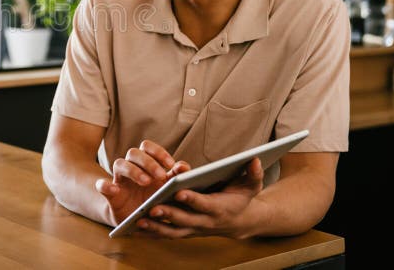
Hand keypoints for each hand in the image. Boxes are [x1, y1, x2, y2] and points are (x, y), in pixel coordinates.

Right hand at [95, 140, 189, 226]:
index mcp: (145, 164)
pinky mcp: (109, 194)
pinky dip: (105, 186)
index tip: (170, 164)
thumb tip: (184, 167)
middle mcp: (130, 168)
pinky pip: (101, 185)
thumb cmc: (153, 200)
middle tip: (160, 176)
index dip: (158, 152)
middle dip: (148, 162)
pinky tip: (114, 190)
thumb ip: (175, 177)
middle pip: (133, 153)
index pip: (147, 147)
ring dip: (133, 170)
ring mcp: (119, 180)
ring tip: (146, 182)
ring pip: (119, 163)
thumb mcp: (166, 190)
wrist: (136, 221)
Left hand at [136, 157, 264, 238]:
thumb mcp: (250, 185)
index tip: (179, 192)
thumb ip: (253, 173)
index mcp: (219, 208)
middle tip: (152, 207)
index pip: (204, 204)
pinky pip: (168, 234)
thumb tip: (256, 159)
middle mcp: (205, 222)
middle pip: (185, 219)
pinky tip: (137, 228)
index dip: (192, 199)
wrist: (240, 221)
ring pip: (173, 231)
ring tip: (139, 219)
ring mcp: (194, 229)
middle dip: (169, 214)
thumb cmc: (241, 198)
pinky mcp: (186, 232)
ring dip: (156, 227)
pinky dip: (153, 233)